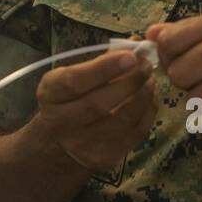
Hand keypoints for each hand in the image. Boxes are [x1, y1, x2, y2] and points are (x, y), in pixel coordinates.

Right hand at [35, 47, 158, 172]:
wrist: (57, 146)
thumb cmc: (69, 100)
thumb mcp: (71, 77)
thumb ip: (100, 61)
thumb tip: (136, 43)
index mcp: (50, 95)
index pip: (74, 82)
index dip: (104, 68)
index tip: (130, 55)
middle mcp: (61, 123)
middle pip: (99, 104)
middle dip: (130, 82)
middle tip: (147, 65)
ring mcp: (83, 145)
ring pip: (121, 121)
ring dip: (142, 97)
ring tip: (150, 80)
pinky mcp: (105, 158)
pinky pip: (134, 134)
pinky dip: (148, 112)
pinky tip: (150, 98)